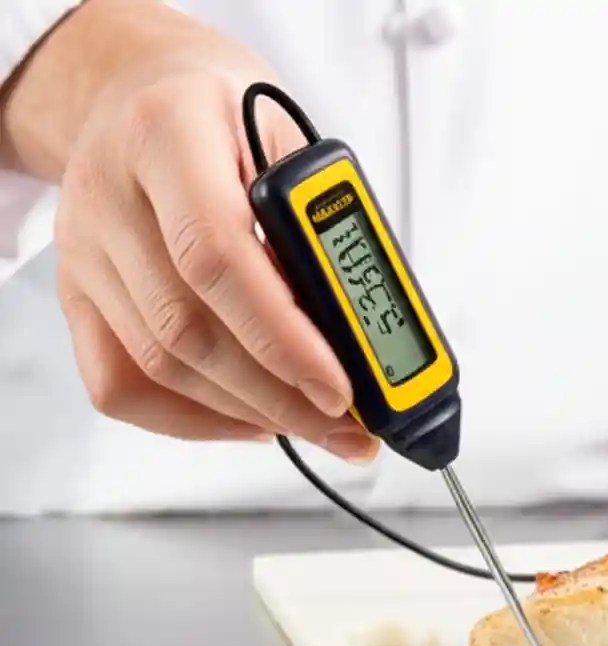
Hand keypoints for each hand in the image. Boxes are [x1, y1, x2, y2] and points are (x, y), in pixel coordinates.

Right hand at [2, 0, 376, 458]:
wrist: (139, 87)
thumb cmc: (225, 110)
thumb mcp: (288, 137)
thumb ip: (314, 225)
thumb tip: (360, 332)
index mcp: (167, 133)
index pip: (216, 255)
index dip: (282, 336)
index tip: (342, 386)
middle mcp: (108, 193)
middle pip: (185, 328)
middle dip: (280, 395)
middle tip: (350, 426)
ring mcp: (83, 249)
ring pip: (157, 366)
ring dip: (250, 413)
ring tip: (320, 426)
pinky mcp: (75, 293)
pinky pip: (118, 383)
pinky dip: (191, 418)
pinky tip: (251, 419)